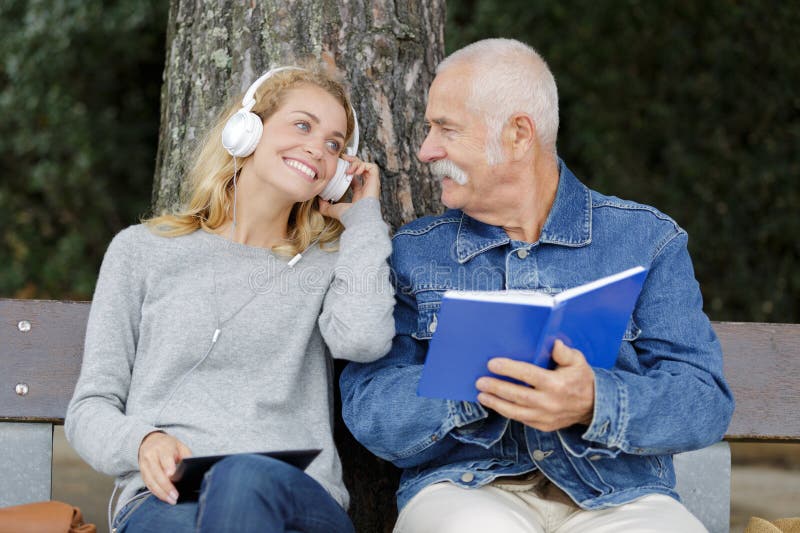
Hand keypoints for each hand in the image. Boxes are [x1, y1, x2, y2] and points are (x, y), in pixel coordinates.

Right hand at [138, 431, 191, 504]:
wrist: (150, 441)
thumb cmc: (169, 445)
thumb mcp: (180, 445)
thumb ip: (186, 456)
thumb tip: (190, 469)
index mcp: (163, 447)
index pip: (165, 457)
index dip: (168, 466)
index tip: (172, 475)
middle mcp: (151, 456)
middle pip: (157, 473)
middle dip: (166, 486)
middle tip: (175, 496)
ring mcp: (144, 465)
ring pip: (151, 481)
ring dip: (161, 493)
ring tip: (171, 500)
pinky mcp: (142, 473)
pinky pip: (148, 485)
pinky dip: (156, 492)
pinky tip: (164, 497)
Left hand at [318, 155, 380, 219]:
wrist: (357, 217)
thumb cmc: (349, 215)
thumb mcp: (332, 209)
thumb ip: (325, 205)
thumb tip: (319, 200)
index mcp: (359, 194)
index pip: (355, 179)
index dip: (348, 171)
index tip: (340, 167)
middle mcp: (366, 188)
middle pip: (361, 169)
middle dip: (352, 162)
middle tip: (344, 160)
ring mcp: (371, 184)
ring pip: (366, 166)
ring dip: (356, 163)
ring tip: (348, 168)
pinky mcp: (375, 181)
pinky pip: (372, 167)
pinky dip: (363, 165)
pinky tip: (355, 171)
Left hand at [475, 340, 595, 431]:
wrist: (593, 406)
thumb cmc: (581, 379)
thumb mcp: (578, 361)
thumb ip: (564, 353)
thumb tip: (553, 343)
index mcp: (557, 384)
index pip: (528, 375)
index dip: (509, 369)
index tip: (492, 364)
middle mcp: (550, 402)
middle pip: (517, 395)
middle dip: (497, 388)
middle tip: (480, 381)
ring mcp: (546, 417)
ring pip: (515, 412)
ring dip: (496, 403)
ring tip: (481, 395)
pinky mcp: (543, 426)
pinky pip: (521, 419)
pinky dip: (506, 412)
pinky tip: (495, 404)